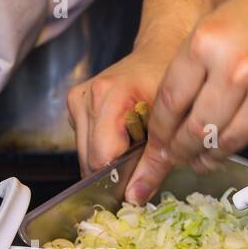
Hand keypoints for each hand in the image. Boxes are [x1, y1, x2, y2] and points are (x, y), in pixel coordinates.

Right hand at [67, 38, 178, 177]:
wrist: (160, 49)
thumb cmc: (171, 80)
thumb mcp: (173, 123)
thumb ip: (155, 163)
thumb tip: (134, 198)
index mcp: (109, 96)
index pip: (102, 157)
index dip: (120, 176)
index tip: (140, 178)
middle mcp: (86, 98)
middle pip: (90, 160)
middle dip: (114, 171)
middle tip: (141, 163)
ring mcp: (77, 101)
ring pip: (85, 156)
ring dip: (108, 161)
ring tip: (134, 147)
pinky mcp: (75, 105)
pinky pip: (84, 144)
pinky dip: (103, 149)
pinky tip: (122, 137)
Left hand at [129, 0, 247, 201]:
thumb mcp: (222, 22)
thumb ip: (193, 64)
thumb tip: (168, 113)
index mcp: (208, 42)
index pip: (169, 102)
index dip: (158, 131)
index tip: (156, 142)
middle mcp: (234, 69)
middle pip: (193, 132)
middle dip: (179, 152)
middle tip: (175, 158)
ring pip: (224, 144)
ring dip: (207, 158)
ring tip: (200, 160)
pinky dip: (239, 144)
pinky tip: (233, 141)